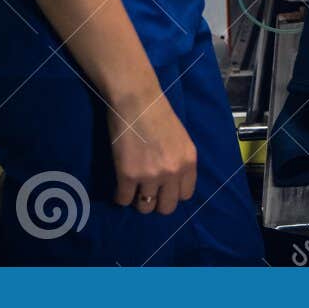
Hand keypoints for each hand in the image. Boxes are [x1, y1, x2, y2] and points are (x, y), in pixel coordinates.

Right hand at [107, 89, 197, 215]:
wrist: (137, 99)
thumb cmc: (158, 113)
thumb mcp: (181, 139)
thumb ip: (180, 161)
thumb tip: (172, 182)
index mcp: (189, 162)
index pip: (185, 195)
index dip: (173, 193)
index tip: (164, 188)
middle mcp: (173, 172)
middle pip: (167, 208)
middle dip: (157, 202)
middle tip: (147, 192)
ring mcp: (150, 176)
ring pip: (145, 207)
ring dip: (138, 200)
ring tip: (133, 189)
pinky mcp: (127, 175)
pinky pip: (123, 200)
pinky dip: (120, 196)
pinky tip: (120, 186)